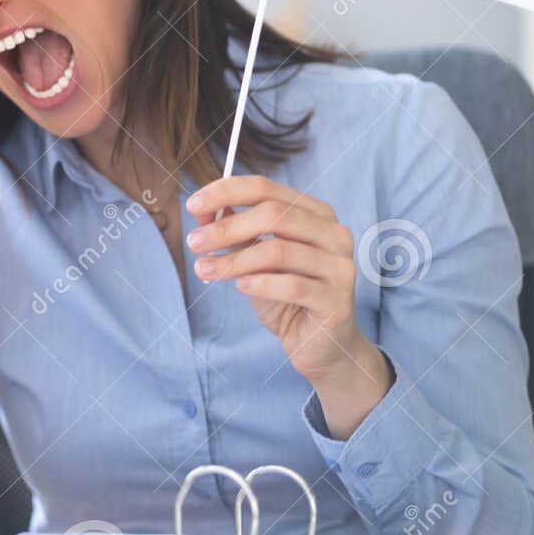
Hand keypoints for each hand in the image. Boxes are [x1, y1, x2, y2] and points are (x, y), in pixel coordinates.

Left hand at [185, 175, 384, 396]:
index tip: (192, 205)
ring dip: (233, 260)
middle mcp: (334, 233)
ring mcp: (340, 266)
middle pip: (273, 214)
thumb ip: (234, 231)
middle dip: (226, 227)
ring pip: (278, 251)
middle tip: (194, 242)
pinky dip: (259, 284)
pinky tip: (240, 287)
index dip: (226, 192)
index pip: (267, 189)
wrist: (317, 345)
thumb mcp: (254, 258)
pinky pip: (292, 285)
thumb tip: (201, 209)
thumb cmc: (284, 296)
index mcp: (316, 214)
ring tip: (205, 270)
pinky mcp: (338, 301)